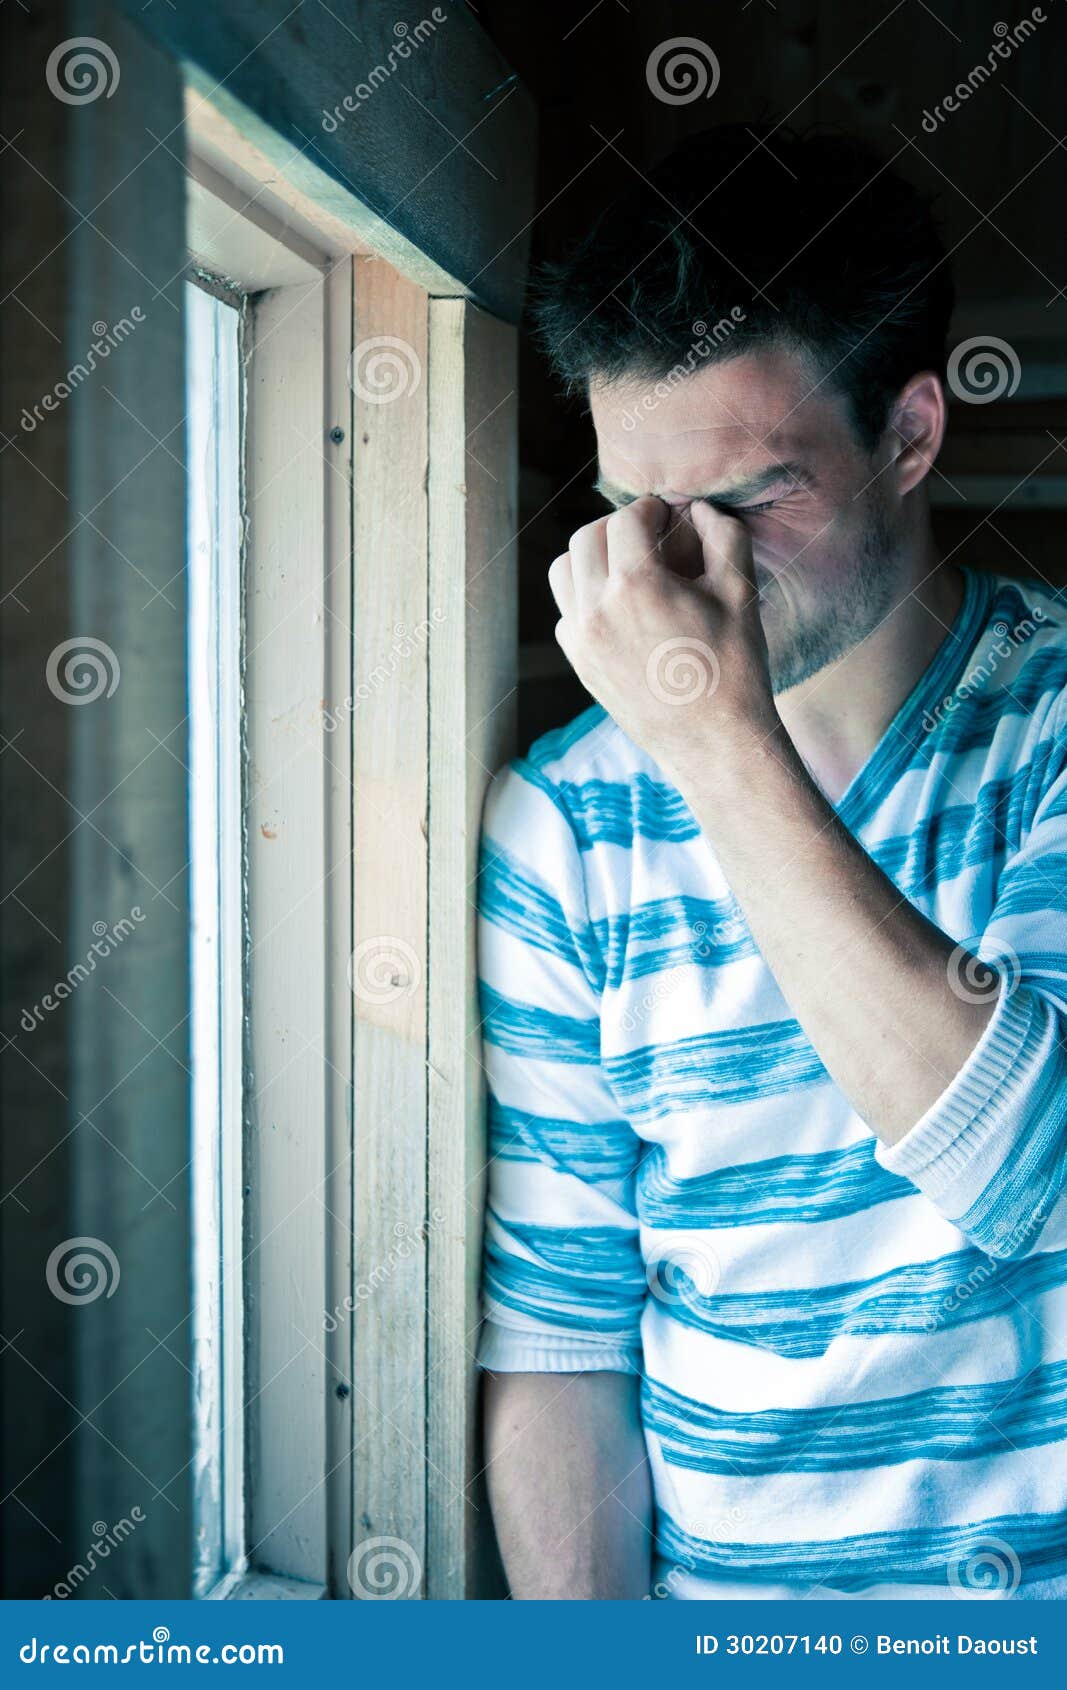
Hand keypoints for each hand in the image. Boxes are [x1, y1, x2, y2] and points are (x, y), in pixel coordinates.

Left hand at [549, 495, 778, 783]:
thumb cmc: (733, 668)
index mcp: (636, 585)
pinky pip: (566, 612)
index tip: (666, 516)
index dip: (649, 510)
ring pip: (564, 571)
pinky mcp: (579, 663)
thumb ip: (723, 536)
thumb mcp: (741, 593)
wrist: (712, 742)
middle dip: (617, 528)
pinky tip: (620, 607)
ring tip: (626, 566)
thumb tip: (699, 508)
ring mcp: (581, 639)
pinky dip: (585, 597)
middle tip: (647, 536)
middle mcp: (597, 609)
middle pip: (586, 537)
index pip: (626, 519)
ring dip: (591, 558)